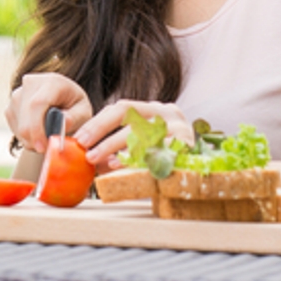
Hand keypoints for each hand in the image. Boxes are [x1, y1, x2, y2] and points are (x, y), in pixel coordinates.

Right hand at [5, 72, 92, 152]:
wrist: (62, 102)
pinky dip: (25, 138)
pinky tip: (38, 134)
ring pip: (18, 124)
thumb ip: (75, 117)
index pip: (38, 103)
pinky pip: (14, 128)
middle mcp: (31, 83)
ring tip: (47, 138)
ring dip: (30, 139)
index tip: (43, 146)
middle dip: (34, 138)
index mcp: (52, 81)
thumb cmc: (75, 107)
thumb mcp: (83, 111)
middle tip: (46, 149)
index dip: (37, 127)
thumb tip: (63, 122)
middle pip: (25, 115)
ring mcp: (18, 94)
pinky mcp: (10, 106)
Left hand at [73, 99, 193, 168]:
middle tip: (86, 151)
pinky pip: (156, 150)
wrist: (201, 172)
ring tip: (100, 162)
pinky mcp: (187, 145)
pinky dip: (136, 158)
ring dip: (116, 147)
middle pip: (128, 114)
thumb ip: (119, 144)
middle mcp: (167, 113)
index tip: (80, 138)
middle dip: (102, 132)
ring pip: (140, 131)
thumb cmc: (166, 157)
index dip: (98, 122)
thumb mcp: (145, 143)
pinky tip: (122, 166)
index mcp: (154, 109)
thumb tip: (85, 153)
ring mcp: (179, 127)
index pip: (121, 108)